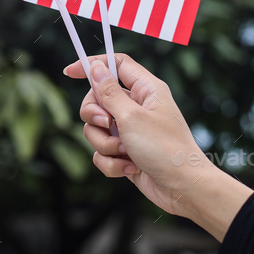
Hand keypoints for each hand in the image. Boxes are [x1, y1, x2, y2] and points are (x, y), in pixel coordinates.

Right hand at [64, 53, 252, 241]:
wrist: (183, 189)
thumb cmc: (164, 149)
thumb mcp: (132, 117)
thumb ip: (109, 92)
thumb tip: (96, 67)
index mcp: (145, 89)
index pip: (115, 64)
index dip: (93, 64)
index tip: (70, 73)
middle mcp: (137, 106)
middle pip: (98, 98)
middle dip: (95, 115)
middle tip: (107, 123)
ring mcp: (131, 130)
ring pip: (97, 128)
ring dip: (105, 144)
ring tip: (125, 153)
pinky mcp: (127, 153)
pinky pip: (103, 152)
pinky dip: (111, 162)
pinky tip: (130, 169)